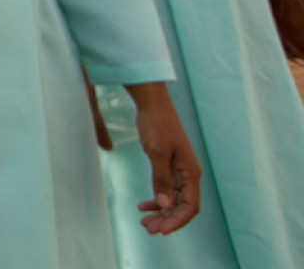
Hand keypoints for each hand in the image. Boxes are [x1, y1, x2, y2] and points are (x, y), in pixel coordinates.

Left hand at [128, 82, 200, 234]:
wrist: (152, 105)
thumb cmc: (157, 126)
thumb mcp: (157, 153)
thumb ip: (160, 179)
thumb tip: (164, 204)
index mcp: (191, 173)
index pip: (191, 206)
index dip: (178, 221)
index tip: (162, 230)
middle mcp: (188, 174)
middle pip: (181, 206)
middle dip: (166, 219)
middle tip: (147, 228)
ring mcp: (179, 171)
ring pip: (173, 199)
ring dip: (160, 212)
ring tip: (144, 221)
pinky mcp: (169, 166)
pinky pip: (166, 189)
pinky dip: (156, 199)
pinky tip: (143, 205)